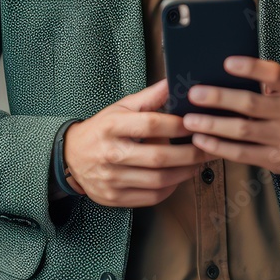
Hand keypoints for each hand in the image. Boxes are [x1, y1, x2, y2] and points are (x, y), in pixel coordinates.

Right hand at [62, 78, 213, 207]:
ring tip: (198, 162)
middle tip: (207, 146)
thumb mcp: (121, 107)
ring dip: (184, 172)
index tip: (196, 123)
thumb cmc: (102, 129)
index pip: (150, 125)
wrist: (72, 157)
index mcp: (112, 126)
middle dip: (189, 153)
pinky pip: (151, 197)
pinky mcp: (115, 197)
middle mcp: (111, 153)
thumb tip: (173, 82)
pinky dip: (170, 188)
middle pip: (158, 157)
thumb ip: (149, 97)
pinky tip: (179, 177)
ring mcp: (112, 178)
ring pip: (158, 180)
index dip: (177, 125)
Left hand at [180, 57, 279, 173]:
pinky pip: (242, 154)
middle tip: (194, 94)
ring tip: (189, 120)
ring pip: (242, 131)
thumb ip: (267, 81)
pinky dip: (219, 147)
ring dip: (212, 125)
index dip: (251, 68)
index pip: (274, 74)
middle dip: (219, 99)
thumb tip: (223, 72)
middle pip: (250, 104)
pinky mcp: (276, 160)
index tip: (227, 62)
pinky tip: (201, 140)